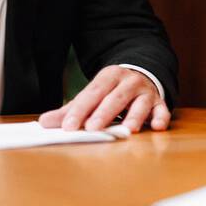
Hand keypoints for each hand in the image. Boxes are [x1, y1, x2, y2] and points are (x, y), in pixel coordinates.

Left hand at [39, 66, 169, 133]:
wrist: (142, 74)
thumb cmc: (112, 91)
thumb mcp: (92, 96)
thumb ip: (70, 110)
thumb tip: (43, 123)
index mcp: (108, 77)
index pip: (92, 93)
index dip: (80, 110)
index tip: (68, 126)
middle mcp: (128, 82)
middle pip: (115, 97)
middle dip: (104, 113)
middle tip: (92, 128)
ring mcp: (145, 91)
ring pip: (140, 103)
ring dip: (134, 116)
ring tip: (127, 130)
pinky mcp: (159, 102)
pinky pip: (162, 109)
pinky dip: (161, 117)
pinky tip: (158, 126)